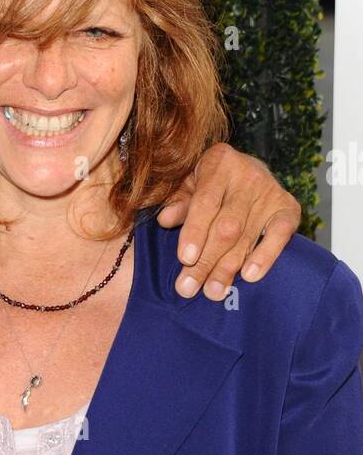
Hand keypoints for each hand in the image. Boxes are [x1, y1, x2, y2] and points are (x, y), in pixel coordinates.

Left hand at [156, 144, 300, 299]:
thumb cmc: (211, 183)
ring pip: (247, 236)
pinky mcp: (289, 207)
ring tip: (213, 292)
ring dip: (228, 268)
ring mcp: (271, 191)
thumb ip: (178, 202)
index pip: (206, 202)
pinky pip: (279, 235)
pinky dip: (265, 256)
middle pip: (226, 226)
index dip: (195, 231)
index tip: (185, 259)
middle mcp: (248, 174)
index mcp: (219, 162)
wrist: (248, 169)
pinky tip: (249, 275)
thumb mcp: (189, 185)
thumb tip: (165, 220)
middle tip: (189, 288)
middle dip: (207, 260)